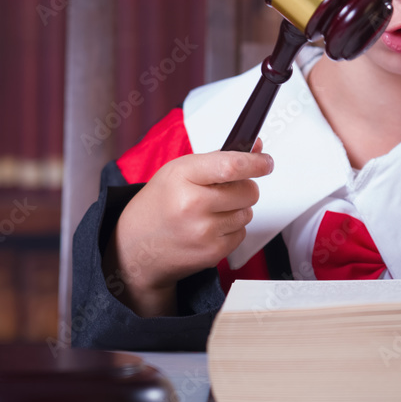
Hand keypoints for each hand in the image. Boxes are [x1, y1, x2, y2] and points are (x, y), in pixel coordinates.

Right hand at [102, 139, 272, 316]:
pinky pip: (241, 233)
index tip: (266, 162)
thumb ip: (219, 158)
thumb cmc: (160, 203)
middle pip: (248, 190)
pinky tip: (209, 228)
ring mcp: (203, 232)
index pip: (231, 166)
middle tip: (226, 190)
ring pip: (248, 212)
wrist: (134, 247)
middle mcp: (192, 205)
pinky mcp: (211, 253)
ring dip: (237, 209)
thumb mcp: (180, 170)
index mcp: (183, 177)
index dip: (255, 163)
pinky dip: (231, 229)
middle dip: (244, 187)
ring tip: (210, 211)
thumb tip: (256, 148)